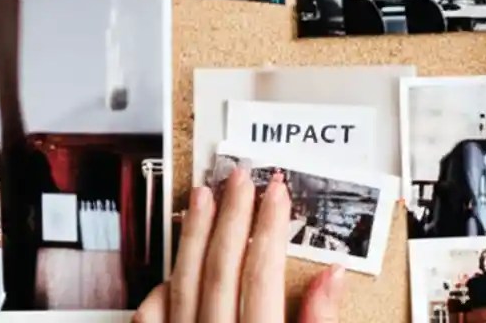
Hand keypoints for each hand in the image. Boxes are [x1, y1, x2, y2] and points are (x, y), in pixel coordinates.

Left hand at [133, 170, 346, 322]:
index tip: (276, 192)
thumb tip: (333, 276)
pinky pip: (152, 318)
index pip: (262, 273)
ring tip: (203, 196)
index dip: (270, 228)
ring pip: (184, 283)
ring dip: (195, 235)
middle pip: (221, 269)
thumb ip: (320, 322)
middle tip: (239, 178)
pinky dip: (163, 288)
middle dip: (233, 216)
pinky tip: (172, 265)